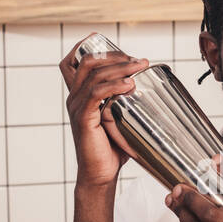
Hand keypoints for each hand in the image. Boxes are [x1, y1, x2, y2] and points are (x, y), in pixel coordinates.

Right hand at [58, 35, 150, 188]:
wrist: (100, 173)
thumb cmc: (110, 149)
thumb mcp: (118, 119)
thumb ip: (126, 102)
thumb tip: (150, 88)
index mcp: (79, 95)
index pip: (72, 62)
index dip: (88, 47)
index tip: (116, 49)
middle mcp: (74, 98)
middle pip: (87, 62)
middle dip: (114, 56)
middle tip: (138, 61)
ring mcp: (77, 107)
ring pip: (94, 75)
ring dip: (119, 67)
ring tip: (139, 67)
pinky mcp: (84, 118)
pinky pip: (96, 94)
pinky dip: (114, 85)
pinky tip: (129, 85)